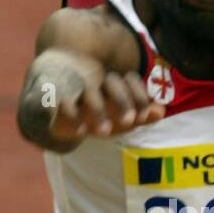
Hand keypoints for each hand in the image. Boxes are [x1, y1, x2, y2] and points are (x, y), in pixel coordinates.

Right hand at [48, 66, 165, 140]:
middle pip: (112, 82)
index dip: (140, 96)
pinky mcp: (57, 101)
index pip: (130, 80)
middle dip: (122, 101)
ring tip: (105, 131)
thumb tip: (161, 111)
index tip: (143, 116)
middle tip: (129, 121)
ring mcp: (76, 90)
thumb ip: (141, 114)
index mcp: (112, 83)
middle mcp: (96, 83)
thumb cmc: (92, 112)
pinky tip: (81, 131)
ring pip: (90, 92)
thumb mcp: (117, 116)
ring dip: (99, 109)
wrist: (52, 108)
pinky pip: (64, 104)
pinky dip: (72, 116)